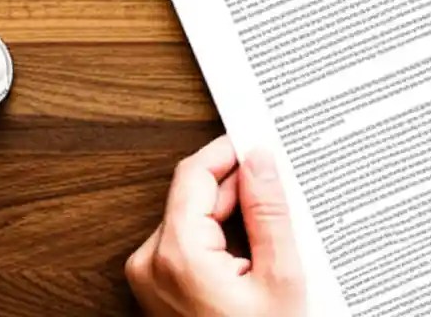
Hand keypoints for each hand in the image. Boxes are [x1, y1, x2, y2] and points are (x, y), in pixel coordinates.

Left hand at [126, 136, 305, 316]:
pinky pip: (185, 243)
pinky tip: (250, 248)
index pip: (195, 173)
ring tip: (270, 225)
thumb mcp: (279, 280)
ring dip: (229, 213)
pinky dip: (218, 237)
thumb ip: (268, 214)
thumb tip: (260, 162)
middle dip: (237, 186)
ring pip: (191, 218)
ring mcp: (150, 277)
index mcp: (178, 254)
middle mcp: (151, 262)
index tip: (258, 141)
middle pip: (194, 195)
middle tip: (280, 185)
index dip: (229, 151)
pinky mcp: (157, 288)